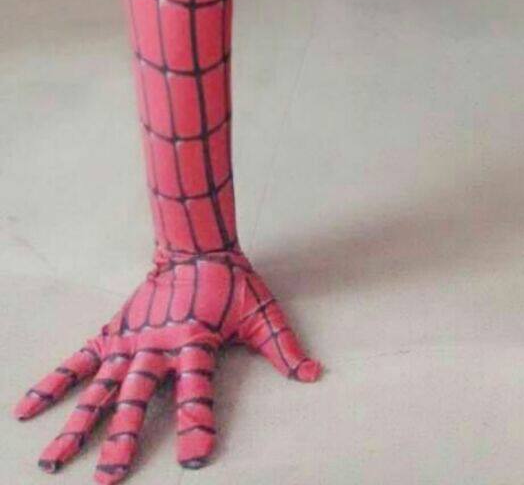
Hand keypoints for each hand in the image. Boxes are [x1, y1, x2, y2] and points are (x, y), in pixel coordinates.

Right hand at [14, 249, 319, 479]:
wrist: (197, 242)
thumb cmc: (232, 282)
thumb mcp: (264, 314)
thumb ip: (284, 349)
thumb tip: (314, 375)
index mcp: (194, 343)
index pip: (196, 391)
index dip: (197, 424)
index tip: (193, 459)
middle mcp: (156, 346)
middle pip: (137, 398)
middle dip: (124, 440)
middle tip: (109, 480)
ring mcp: (131, 340)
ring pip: (101, 390)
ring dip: (78, 426)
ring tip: (53, 462)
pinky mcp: (114, 333)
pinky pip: (78, 361)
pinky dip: (53, 384)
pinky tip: (28, 409)